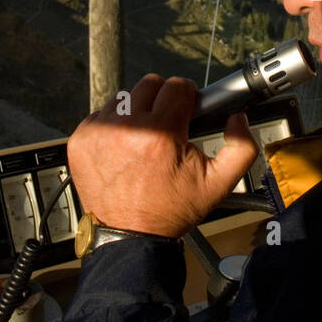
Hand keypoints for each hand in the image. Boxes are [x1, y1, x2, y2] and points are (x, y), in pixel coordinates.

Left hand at [66, 75, 259, 237]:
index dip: (187, 97)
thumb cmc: (171, 211)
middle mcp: (126, 129)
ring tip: (144, 139)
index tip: (186, 112)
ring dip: (136, 111)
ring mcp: (99, 133)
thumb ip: (241, 148)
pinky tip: (123, 147)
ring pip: (124, 97)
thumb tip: (237, 118)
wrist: (131, 236)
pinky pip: (101, 114)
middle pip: (149, 85)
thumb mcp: (219, 185)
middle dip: (162, 101)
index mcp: (161, 135)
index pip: (176, 86)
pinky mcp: (80, 140)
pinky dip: (113, 124)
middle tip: (166, 127)